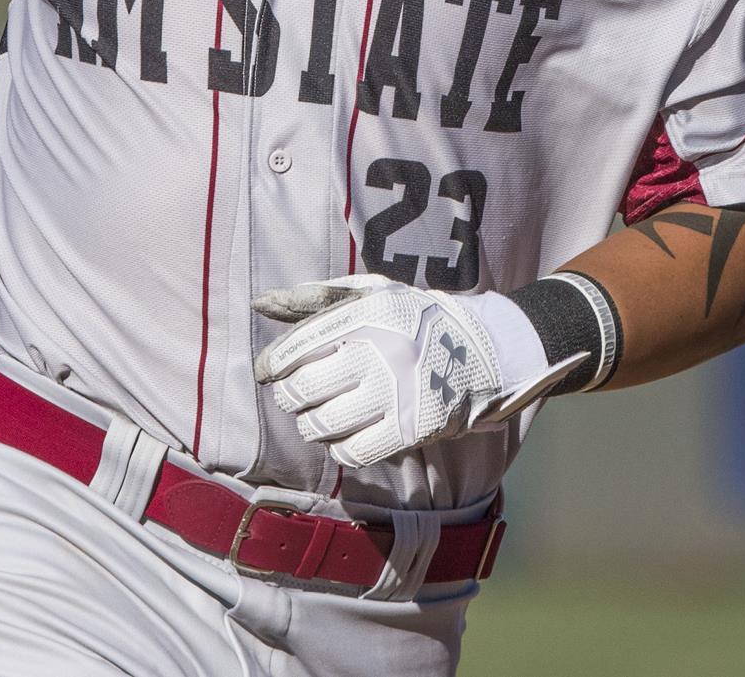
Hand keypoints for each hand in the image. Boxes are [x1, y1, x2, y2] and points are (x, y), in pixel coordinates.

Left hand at [252, 274, 583, 468]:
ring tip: (317, 417)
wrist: (483, 349)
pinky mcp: (413, 426)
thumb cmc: (415, 319)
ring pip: (323, 424)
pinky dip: (340, 447)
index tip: (269, 373)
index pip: (296, 347)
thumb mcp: (372, 294)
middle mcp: (379, 351)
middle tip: (294, 397)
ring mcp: (397, 391)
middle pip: (302, 390)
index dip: (272, 366)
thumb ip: (315, 298)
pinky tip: (345, 435)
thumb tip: (261, 303)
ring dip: (310, 426)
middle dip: (289, 398)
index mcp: (365, 314)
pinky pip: (354, 451)